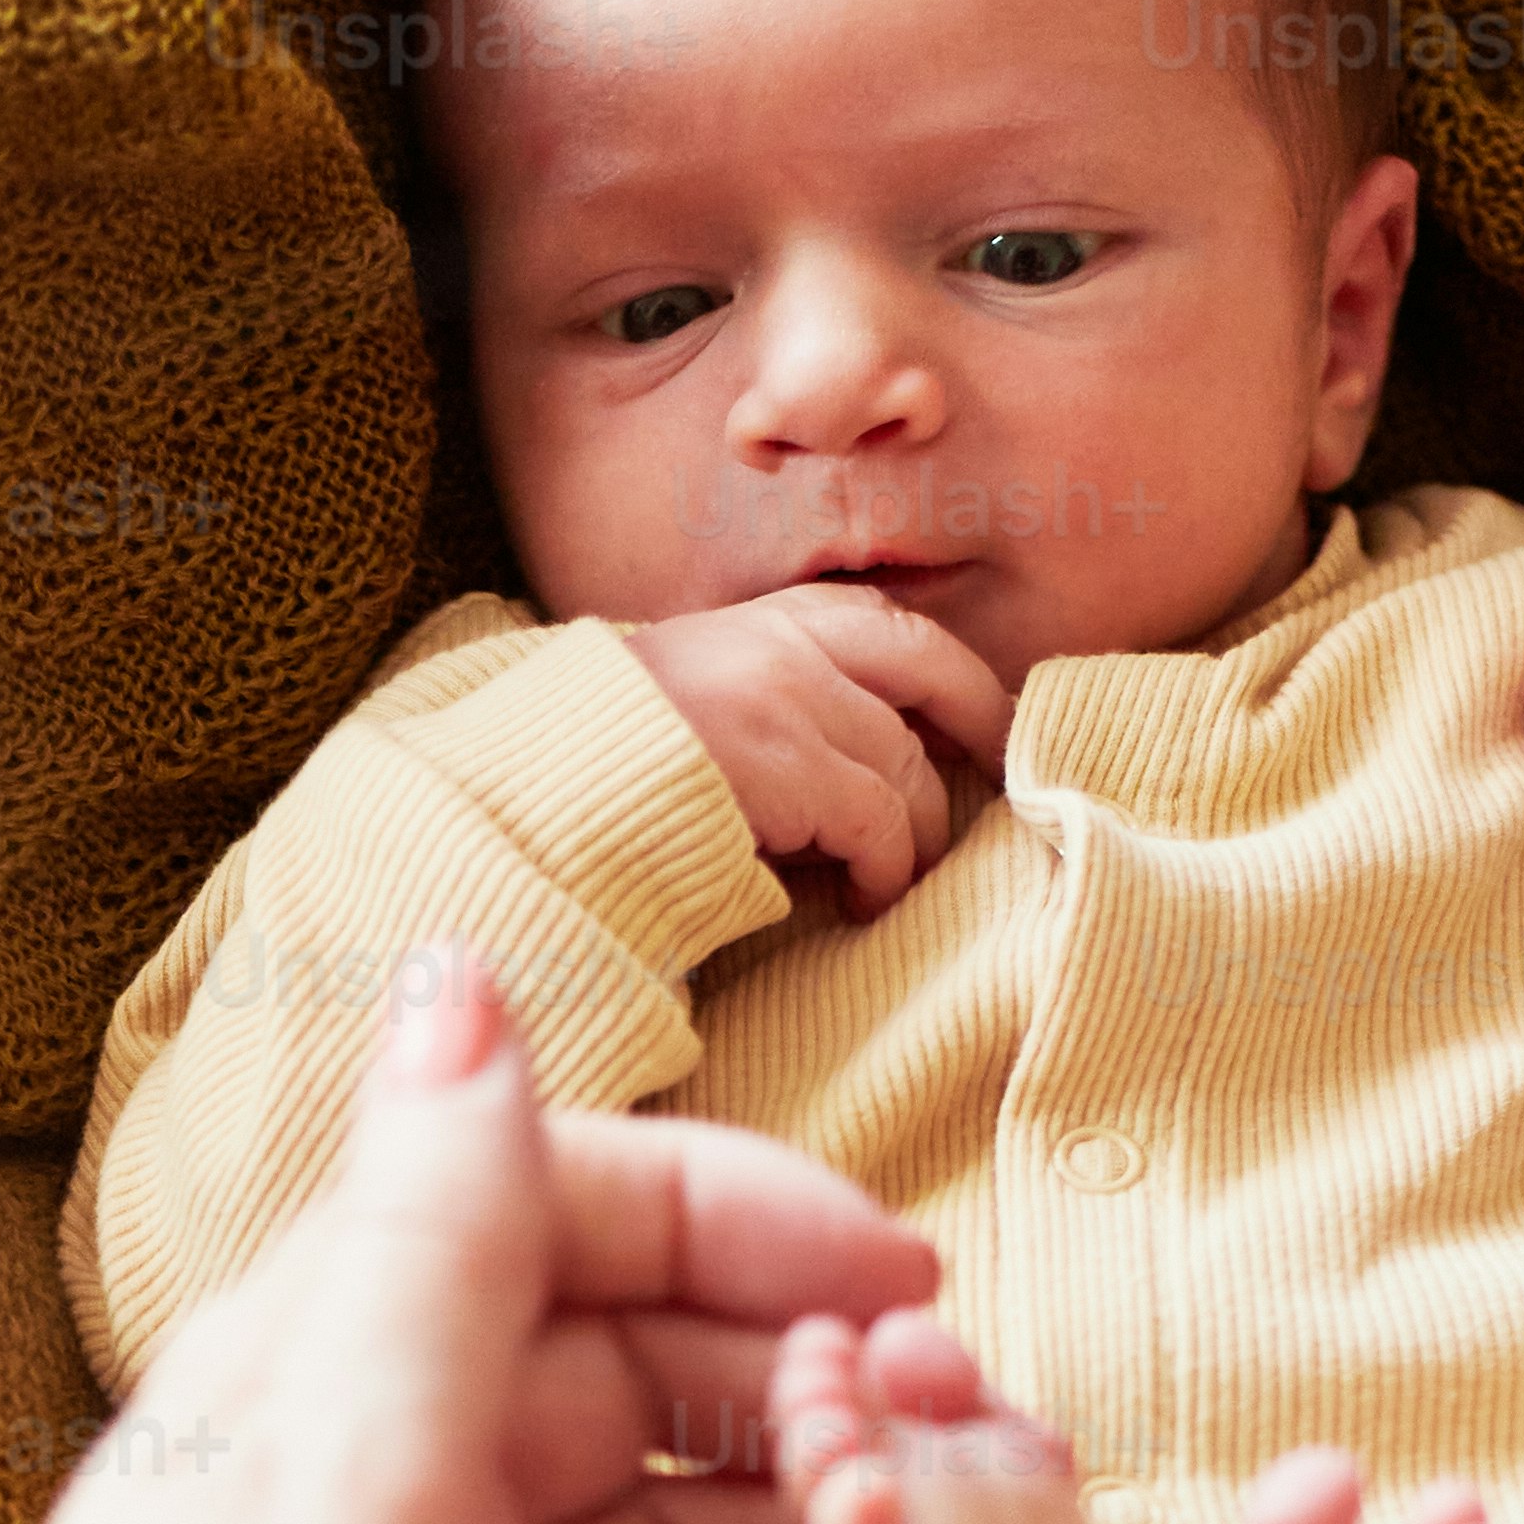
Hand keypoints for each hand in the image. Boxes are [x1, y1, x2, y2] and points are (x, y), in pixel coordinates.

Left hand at [0, 953, 933, 1523]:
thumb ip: (432, 1234)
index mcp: (309, 1374)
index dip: (733, 1223)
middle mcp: (374, 1491)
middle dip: (795, 1370)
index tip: (903, 1287)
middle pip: (625, 1359)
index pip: (550, 1213)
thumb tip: (453, 976)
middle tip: (975, 1432)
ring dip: (808, 1505)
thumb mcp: (350, 1477)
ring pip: (663, 1514)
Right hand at [623, 584, 1016, 916]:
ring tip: (894, 879)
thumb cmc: (589, 770)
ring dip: (915, 833)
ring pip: (906, 765)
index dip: (947, 673)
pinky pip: (879, 823)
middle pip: (925, 668)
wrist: (523, 793)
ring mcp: (784, 694)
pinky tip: (864, 904)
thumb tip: (824, 759)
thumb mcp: (679, 704)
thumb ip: (753, 703)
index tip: (982, 721)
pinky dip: (884, 870)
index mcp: (753, 619)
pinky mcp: (785, 763)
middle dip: (978, 722)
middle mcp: (777, 639)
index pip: (881, 624)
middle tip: (999, 779)